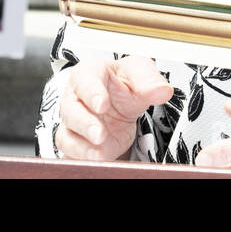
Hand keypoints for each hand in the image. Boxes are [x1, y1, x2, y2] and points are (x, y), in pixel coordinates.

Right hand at [55, 56, 173, 160]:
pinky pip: (72, 152)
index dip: (92, 92)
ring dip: (82, 146)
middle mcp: (75, 97)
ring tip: (99, 153)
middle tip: (100, 134)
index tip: (103, 104)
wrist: (123, 104)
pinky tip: (98, 159)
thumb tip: (162, 91)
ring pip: (68, 134)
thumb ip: (150, 81)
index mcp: (90, 73)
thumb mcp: (141, 73)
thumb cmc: (127, 83)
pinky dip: (84, 157)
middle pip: (71, 109)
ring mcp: (73, 121)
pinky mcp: (76, 142)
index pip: (85, 79)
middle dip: (85, 123)